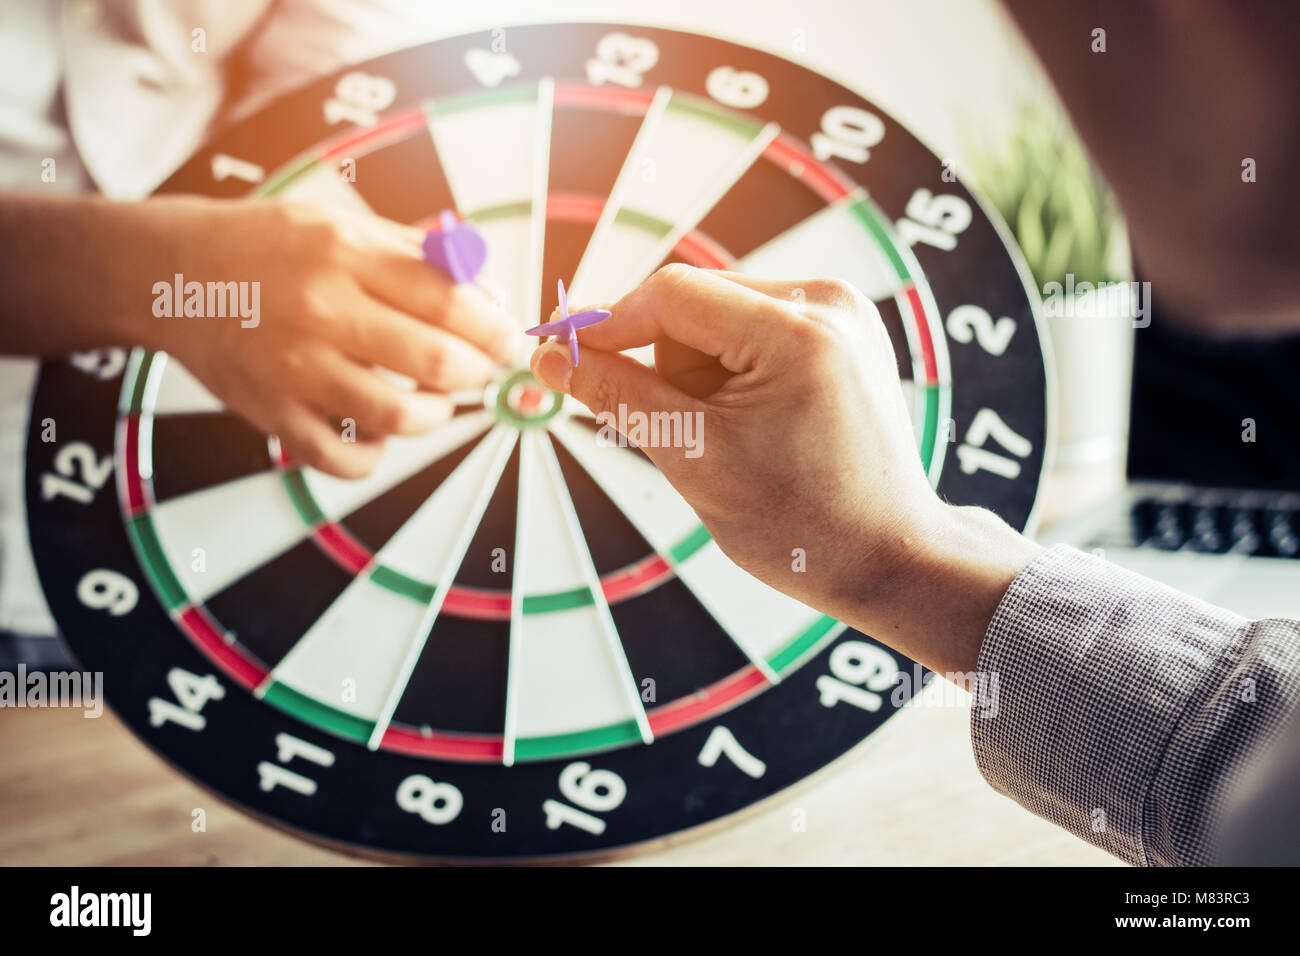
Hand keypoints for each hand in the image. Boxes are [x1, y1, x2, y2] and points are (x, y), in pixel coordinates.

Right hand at [134, 197, 513, 476]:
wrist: (172, 274)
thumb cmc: (268, 247)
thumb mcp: (342, 226)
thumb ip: (417, 256)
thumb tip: (490, 293)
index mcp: (346, 256)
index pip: (450, 302)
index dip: (497, 329)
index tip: (513, 341)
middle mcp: (322, 312)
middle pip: (437, 362)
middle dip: (479, 374)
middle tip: (482, 372)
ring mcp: (294, 369)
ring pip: (399, 417)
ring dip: (434, 415)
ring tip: (432, 400)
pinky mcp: (271, 414)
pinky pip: (345, 460)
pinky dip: (376, 454)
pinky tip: (377, 430)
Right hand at [530, 265, 1040, 672]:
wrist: (891, 559)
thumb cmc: (803, 523)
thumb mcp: (694, 458)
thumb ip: (617, 395)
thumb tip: (550, 358)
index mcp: (799, 330)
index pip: (672, 294)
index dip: (607, 325)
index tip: (561, 357)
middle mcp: (829, 302)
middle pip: (696, 302)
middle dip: (668, 364)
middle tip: (683, 432)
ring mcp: (843, 314)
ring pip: (722, 318)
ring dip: (701, 374)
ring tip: (732, 440)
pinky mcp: (844, 334)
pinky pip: (756, 333)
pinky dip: (733, 374)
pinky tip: (753, 426)